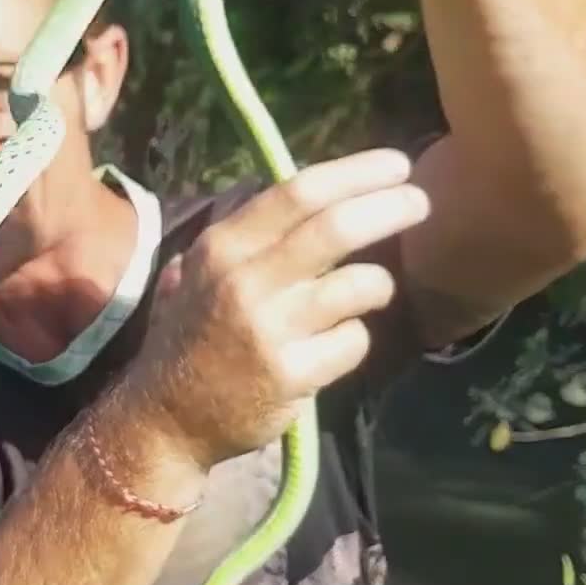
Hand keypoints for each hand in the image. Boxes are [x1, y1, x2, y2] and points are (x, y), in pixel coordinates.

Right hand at [128, 148, 427, 471]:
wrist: (165, 419)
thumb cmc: (190, 337)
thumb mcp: (199, 271)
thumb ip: (250, 233)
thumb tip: (311, 191)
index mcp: (223, 247)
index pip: (298, 192)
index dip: (356, 172)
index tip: (396, 165)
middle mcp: (244, 281)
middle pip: (335, 228)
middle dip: (389, 208)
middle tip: (420, 202)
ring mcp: (268, 330)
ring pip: (358, 286)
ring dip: (377, 284)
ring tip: (371, 290)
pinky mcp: (291, 376)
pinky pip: (353, 341)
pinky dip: (355, 338)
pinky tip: (335, 345)